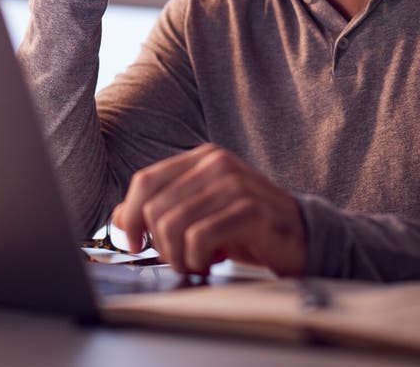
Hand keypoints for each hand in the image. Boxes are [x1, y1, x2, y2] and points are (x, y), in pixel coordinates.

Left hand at [112, 143, 306, 275]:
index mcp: (200, 158)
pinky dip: (199, 259)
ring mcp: (234, 183)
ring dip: (180, 256)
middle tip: (181, 259)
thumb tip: (117, 216)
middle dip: (161, 245)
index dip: (129, 215)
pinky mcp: (250, 208)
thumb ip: (163, 207)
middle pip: (155, 208)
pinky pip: (200, 238)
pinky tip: (214, 260)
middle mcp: (215, 163)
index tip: (132, 242)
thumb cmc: (247, 225)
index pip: (145, 181)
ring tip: (198, 262)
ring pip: (174, 225)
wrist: (302, 236)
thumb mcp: (201, 211)